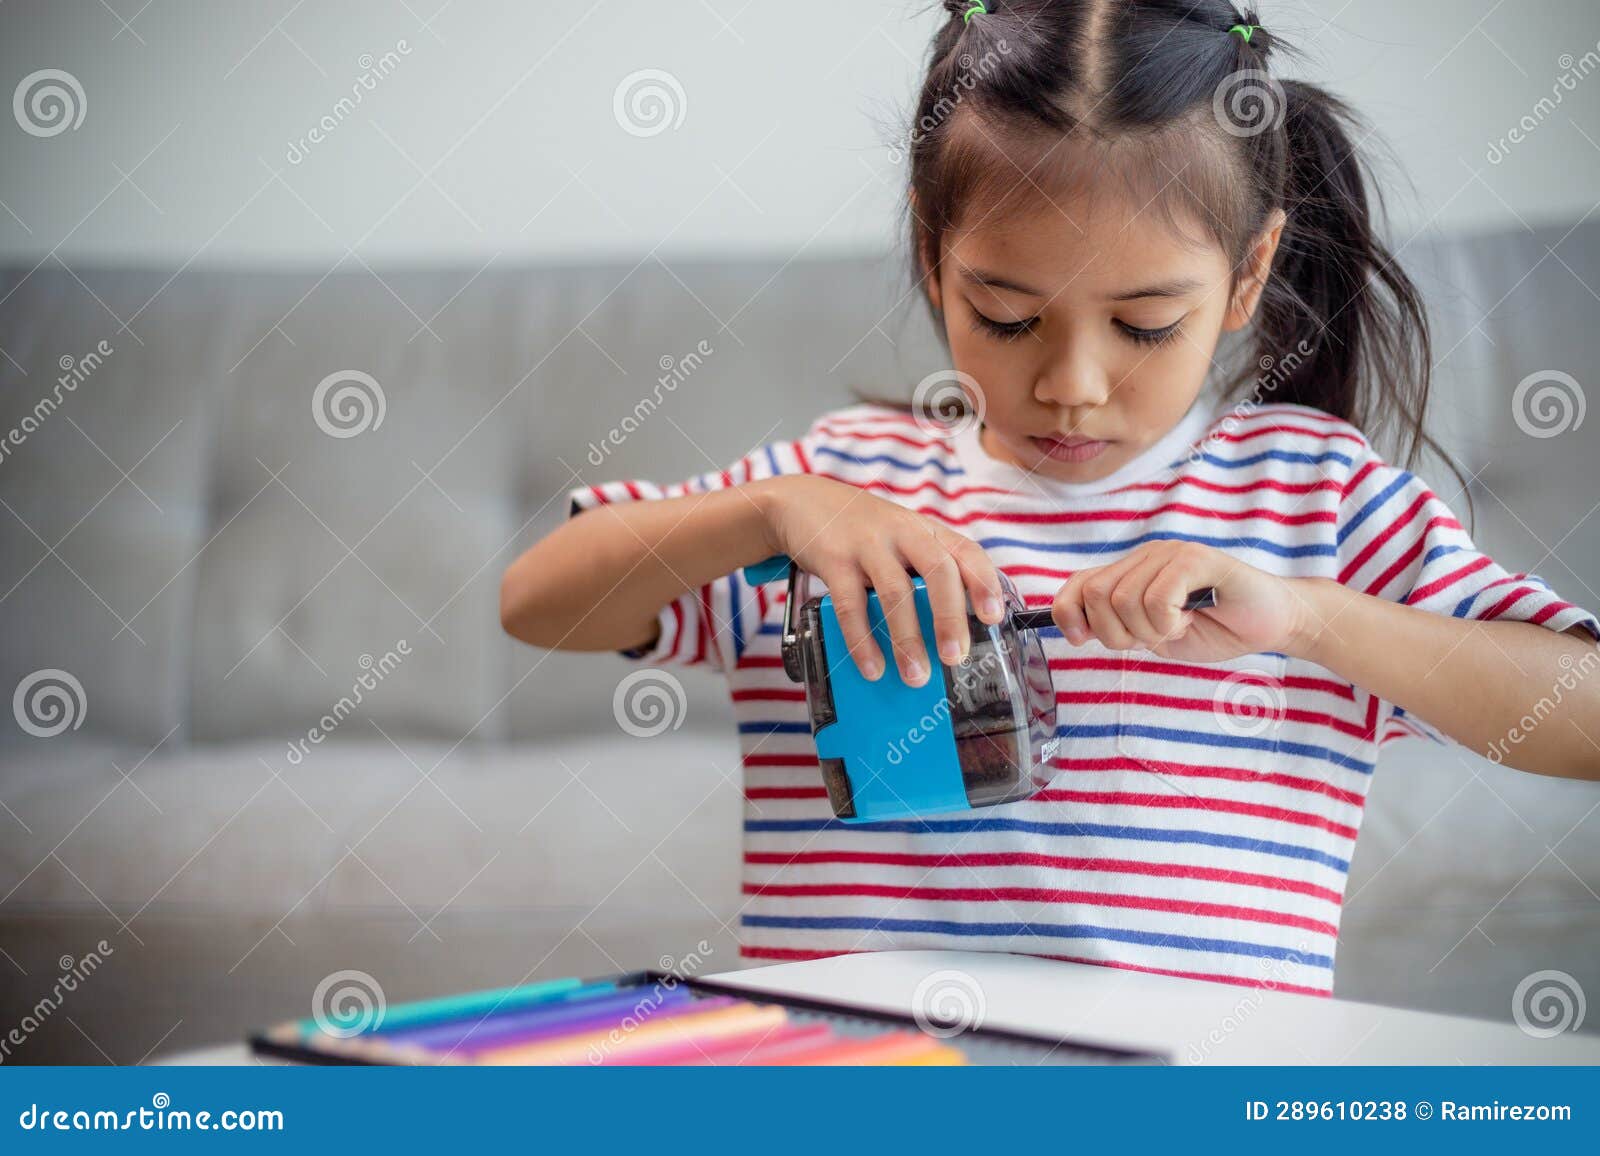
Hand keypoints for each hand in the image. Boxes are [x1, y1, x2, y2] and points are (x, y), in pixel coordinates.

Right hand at [751, 475, 1005, 685]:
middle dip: (949, 616)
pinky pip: (851, 605)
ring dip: (907, 639)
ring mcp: (868, 544)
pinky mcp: (834, 559)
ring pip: (895, 592)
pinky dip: (863, 641)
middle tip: (954, 657)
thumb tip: (947, 635)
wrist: (802, 501)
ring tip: (916, 675)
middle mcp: (903, 532)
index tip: (994, 617)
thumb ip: (923, 573)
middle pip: (937, 570)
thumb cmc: (862, 531)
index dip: (984, 583)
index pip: (966, 552)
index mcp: (926, 530)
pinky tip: (872, 666)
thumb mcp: (900, 538)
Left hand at [1051, 541, 1302, 662]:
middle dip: (1116, 633)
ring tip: (1178, 626)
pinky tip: (1191, 619)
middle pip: (1096, 596)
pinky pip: (1157, 598)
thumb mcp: (1156, 634)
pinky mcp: (1196, 558)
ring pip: (1124, 600)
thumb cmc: (1215, 629)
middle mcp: (1146, 556)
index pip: (1079, 583)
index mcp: (1132, 571)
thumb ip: (1119, 626)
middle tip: (1152, 638)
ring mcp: (1170, 553)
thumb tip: (1077, 629)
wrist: (1273, 622)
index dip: (1067, 612)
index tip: (1079, 639)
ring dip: (1149, 630)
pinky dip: (1169, 622)